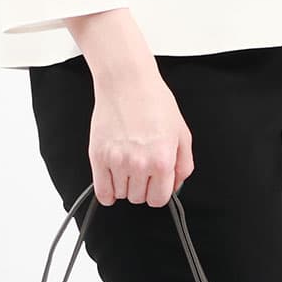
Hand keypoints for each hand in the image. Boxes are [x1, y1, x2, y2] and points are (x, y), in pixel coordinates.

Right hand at [66, 8, 194, 207]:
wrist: (127, 82)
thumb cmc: (154, 102)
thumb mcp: (182, 133)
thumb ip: (183, 165)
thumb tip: (176, 186)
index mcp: (162, 160)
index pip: (158, 199)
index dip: (157, 192)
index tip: (154, 183)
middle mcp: (140, 164)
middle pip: (138, 198)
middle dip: (141, 187)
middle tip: (140, 167)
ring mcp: (117, 161)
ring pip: (121, 195)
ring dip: (124, 185)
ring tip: (127, 164)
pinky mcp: (98, 157)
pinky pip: (102, 192)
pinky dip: (107, 192)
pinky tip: (112, 179)